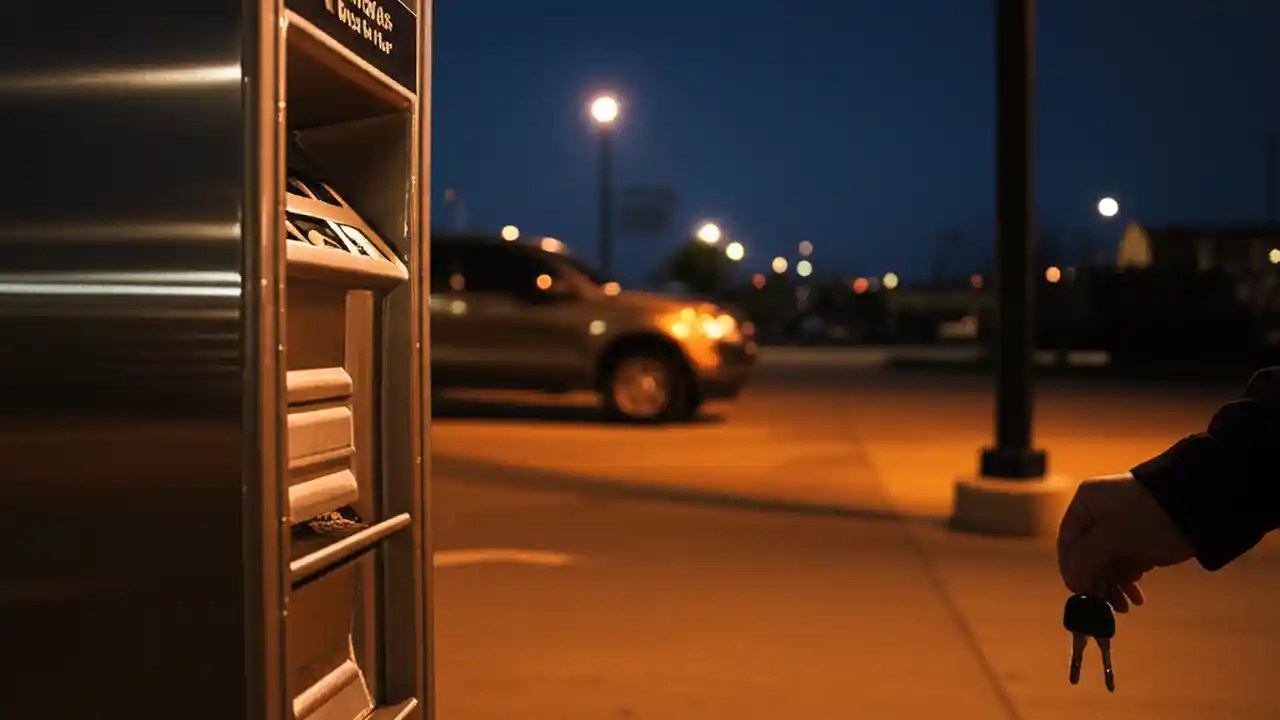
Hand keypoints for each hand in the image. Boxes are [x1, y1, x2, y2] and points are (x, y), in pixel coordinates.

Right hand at [1057, 473, 1194, 611]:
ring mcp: (1121, 528)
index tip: (1078, 594)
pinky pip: (1126, 565)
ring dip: (1114, 586)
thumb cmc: (1147, 518)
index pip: (1068, 542)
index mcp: (1086, 504)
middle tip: (1104, 607)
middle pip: (1089, 556)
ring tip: (1124, 607)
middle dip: (1097, 582)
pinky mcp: (1141, 540)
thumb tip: (1072, 584)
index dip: (1071, 569)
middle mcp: (1100, 514)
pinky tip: (1136, 597)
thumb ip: (1085, 561)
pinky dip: (1129, 581)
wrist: (1200, 509)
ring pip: (1108, 564)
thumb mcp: (1110, 538)